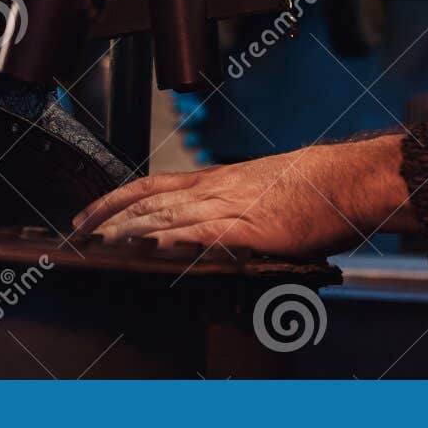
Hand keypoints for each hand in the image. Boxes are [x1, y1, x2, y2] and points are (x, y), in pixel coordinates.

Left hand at [73, 136, 415, 256]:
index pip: (151, 185)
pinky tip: (151, 249)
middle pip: (149, 200)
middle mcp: (216, 188)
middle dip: (108, 218)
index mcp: (217, 180)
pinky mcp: (253, 227)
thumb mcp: (263, 195)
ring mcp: (232, 206)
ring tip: (97, 245)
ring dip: (129, 232)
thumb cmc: (315, 190)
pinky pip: (206, 233)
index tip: (86, 215)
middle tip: (76, 236)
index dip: (114, 200)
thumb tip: (210, 240)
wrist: (350, 179)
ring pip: (168, 215)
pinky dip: (175, 240)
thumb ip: (233, 216)